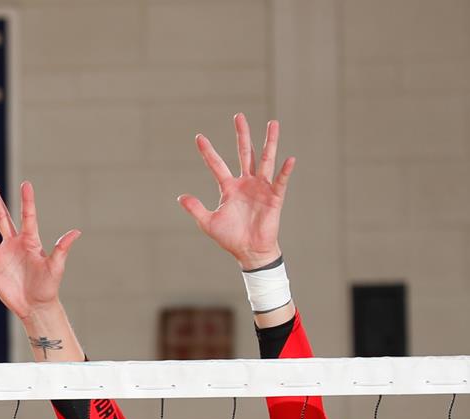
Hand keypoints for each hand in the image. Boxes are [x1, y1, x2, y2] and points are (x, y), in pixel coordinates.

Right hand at [0, 180, 79, 321]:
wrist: (35, 306)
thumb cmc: (48, 286)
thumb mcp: (56, 266)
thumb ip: (61, 249)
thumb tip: (75, 232)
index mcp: (29, 241)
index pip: (28, 217)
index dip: (27, 201)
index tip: (26, 184)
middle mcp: (12, 244)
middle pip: (1, 218)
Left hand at [180, 114, 292, 268]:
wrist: (249, 251)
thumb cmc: (230, 237)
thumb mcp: (208, 222)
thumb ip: (196, 208)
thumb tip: (181, 197)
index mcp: (229, 187)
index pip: (216, 165)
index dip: (208, 151)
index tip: (199, 136)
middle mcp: (246, 182)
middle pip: (244, 153)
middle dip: (241, 135)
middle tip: (238, 116)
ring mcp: (261, 187)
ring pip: (265, 159)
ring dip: (269, 142)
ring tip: (272, 123)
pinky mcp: (274, 197)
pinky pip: (280, 181)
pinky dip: (284, 170)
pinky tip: (289, 158)